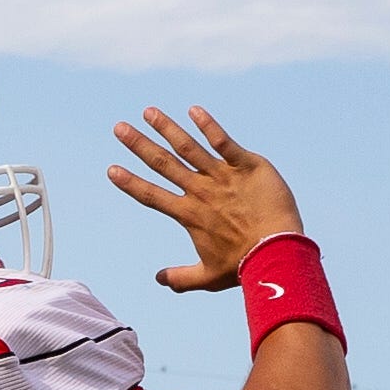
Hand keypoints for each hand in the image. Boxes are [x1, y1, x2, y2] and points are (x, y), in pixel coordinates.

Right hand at [105, 107, 305, 291]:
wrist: (277, 252)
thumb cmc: (243, 267)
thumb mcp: (208, 278)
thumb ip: (181, 278)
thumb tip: (158, 279)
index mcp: (188, 215)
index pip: (151, 195)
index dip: (130, 183)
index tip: (112, 169)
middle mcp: (200, 192)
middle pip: (163, 164)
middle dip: (139, 145)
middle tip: (119, 128)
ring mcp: (222, 177)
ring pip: (188, 148)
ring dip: (167, 128)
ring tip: (149, 111)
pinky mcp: (247, 166)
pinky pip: (224, 142)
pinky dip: (209, 126)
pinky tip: (194, 110)